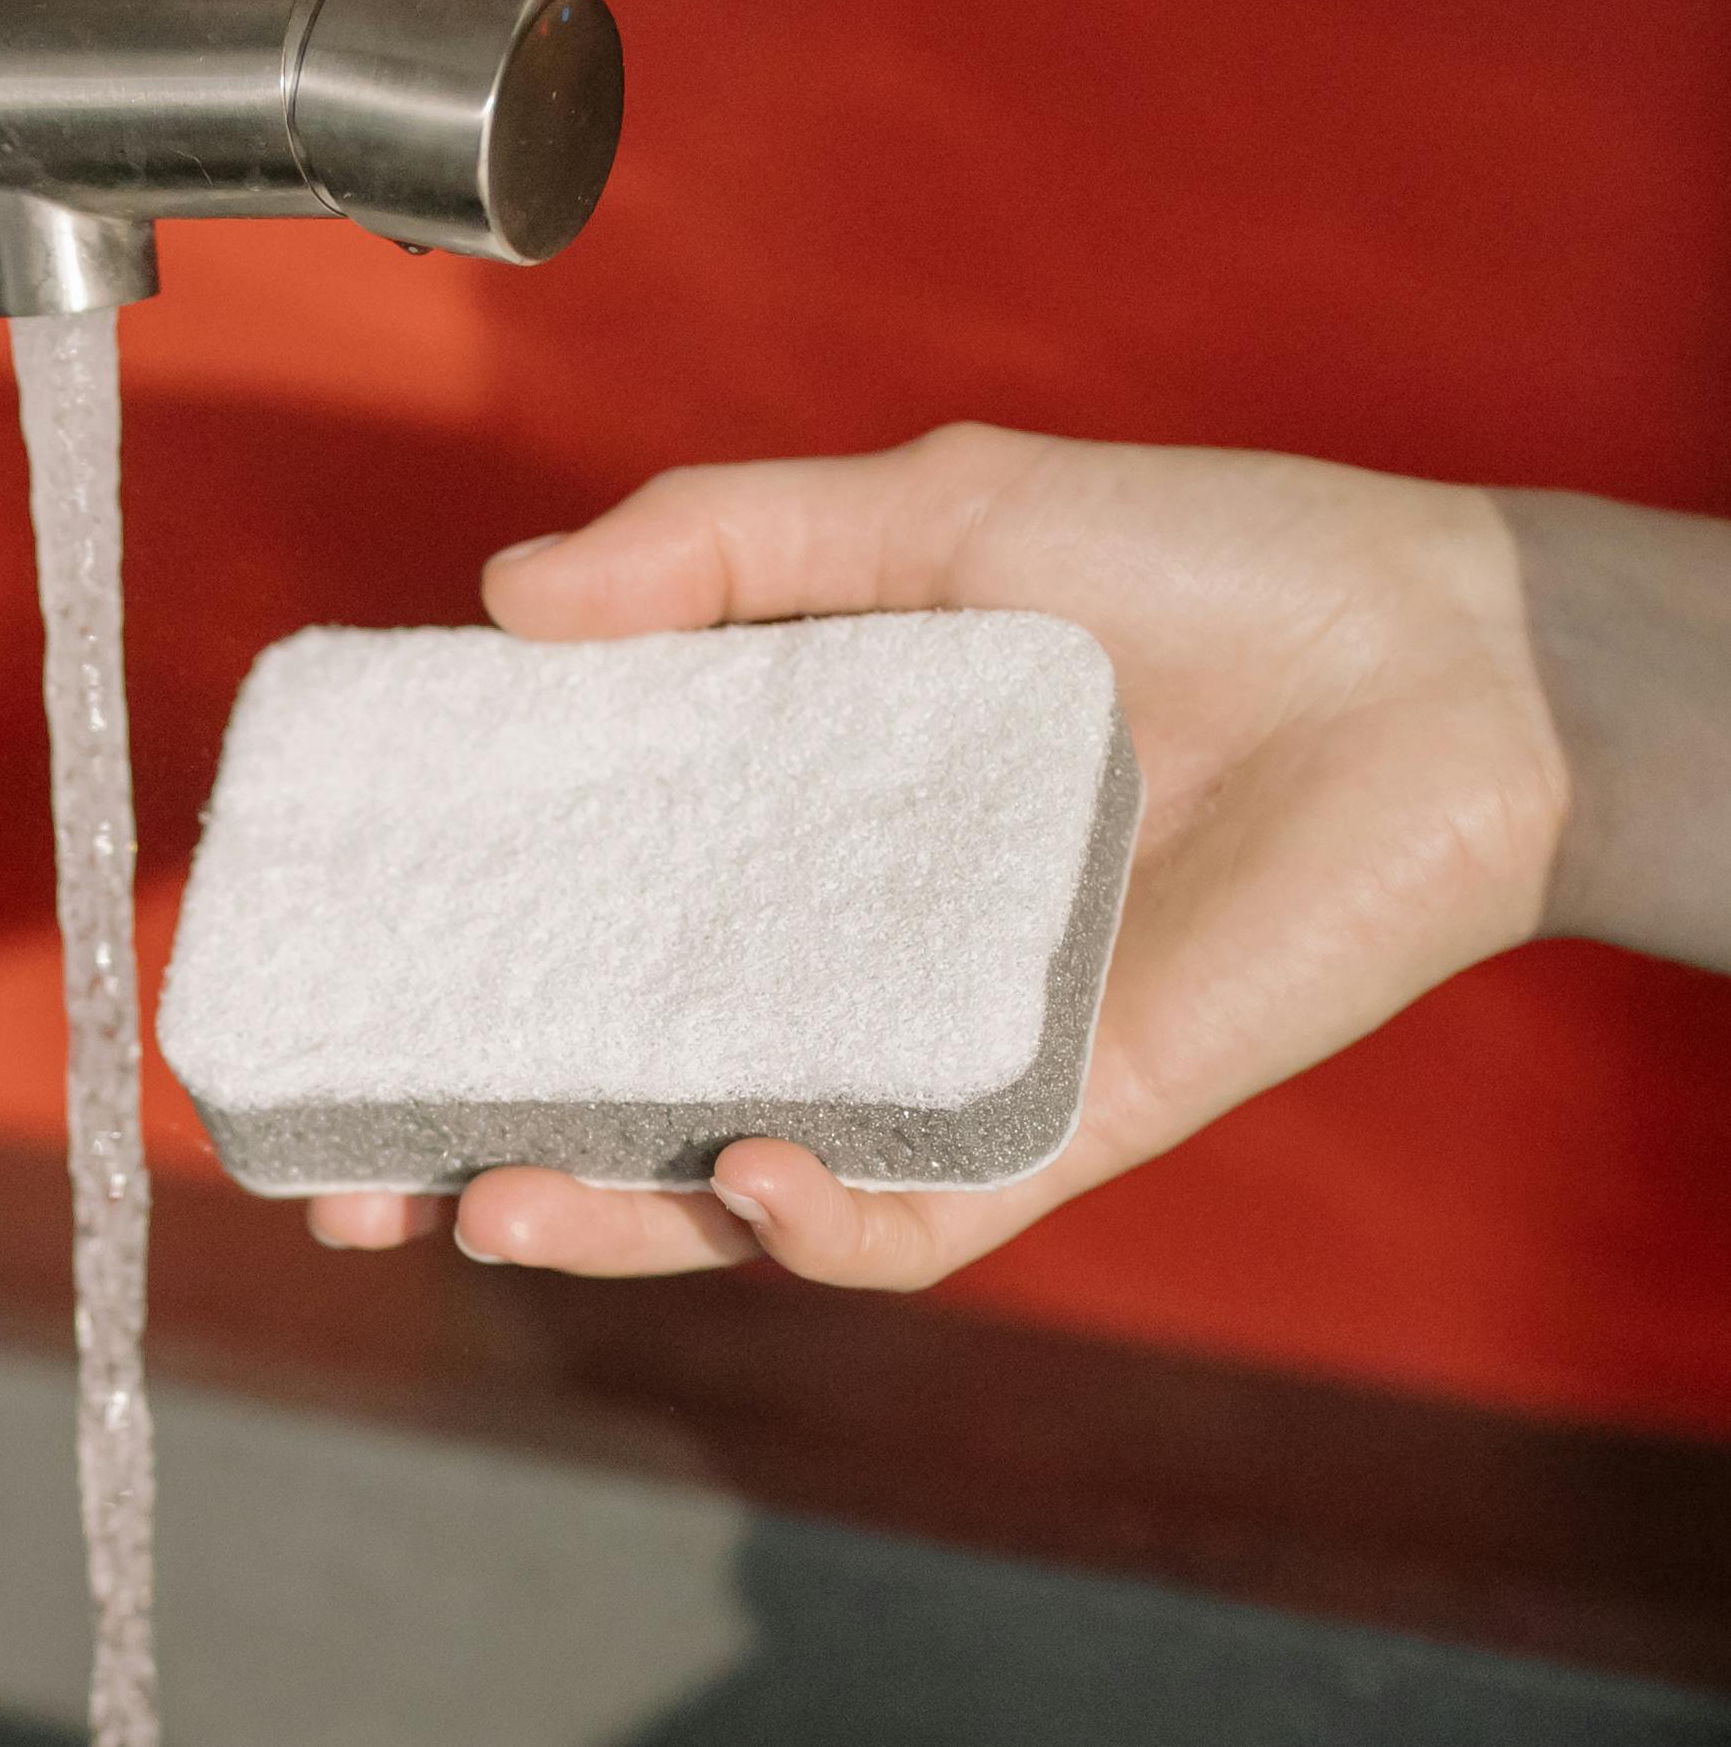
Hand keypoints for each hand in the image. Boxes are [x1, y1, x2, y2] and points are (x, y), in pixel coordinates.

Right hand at [306, 422, 1567, 1286]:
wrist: (1445, 659)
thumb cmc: (1216, 567)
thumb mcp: (936, 517)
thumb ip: (722, 550)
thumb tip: (507, 602)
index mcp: (792, 833)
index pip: (571, 933)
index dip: (431, 983)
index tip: (300, 1003)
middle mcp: (841, 967)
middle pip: (609, 1102)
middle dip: (455, 1163)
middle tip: (334, 1188)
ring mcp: (940, 1062)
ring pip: (729, 1198)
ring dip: (599, 1223)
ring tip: (488, 1205)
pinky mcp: (1060, 1126)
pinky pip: (914, 1228)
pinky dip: (824, 1224)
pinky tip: (761, 1173)